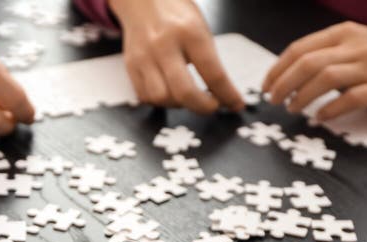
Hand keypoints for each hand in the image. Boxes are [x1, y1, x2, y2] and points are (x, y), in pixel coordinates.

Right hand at [108, 0, 242, 113]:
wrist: (143, 1)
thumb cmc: (176, 16)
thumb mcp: (200, 29)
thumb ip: (208, 60)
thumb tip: (220, 93)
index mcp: (190, 33)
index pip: (213, 73)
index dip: (227, 95)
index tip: (235, 105)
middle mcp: (164, 46)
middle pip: (184, 91)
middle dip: (202, 107)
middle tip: (211, 107)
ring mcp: (144, 57)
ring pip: (162, 98)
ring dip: (179, 104)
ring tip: (187, 97)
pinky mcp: (131, 66)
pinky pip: (145, 96)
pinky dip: (161, 101)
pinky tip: (169, 93)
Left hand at [263, 21, 366, 120]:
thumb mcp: (355, 44)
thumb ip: (326, 54)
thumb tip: (288, 75)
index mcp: (344, 34)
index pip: (300, 49)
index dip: (277, 69)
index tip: (265, 86)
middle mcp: (356, 47)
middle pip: (308, 63)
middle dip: (283, 83)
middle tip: (273, 100)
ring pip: (325, 78)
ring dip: (302, 96)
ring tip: (292, 108)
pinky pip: (350, 99)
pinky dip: (329, 109)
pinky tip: (318, 117)